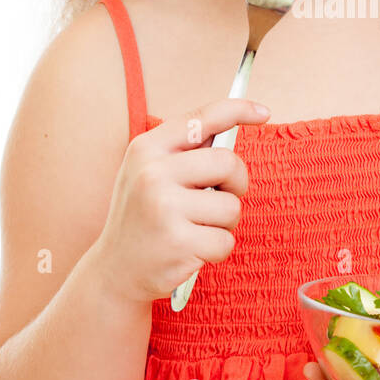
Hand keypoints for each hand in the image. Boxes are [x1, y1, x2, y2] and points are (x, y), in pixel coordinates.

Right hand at [95, 98, 268, 304]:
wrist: (115, 270)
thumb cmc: (144, 216)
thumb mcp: (148, 172)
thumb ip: (184, 151)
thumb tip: (232, 128)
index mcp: (147, 148)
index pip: (202, 117)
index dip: (239, 109)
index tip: (264, 113)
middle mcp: (152, 173)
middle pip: (228, 163)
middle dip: (236, 183)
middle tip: (221, 197)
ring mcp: (164, 208)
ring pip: (232, 206)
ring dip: (223, 223)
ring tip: (196, 228)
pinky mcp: (178, 243)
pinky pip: (226, 241)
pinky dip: (216, 249)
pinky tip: (192, 250)